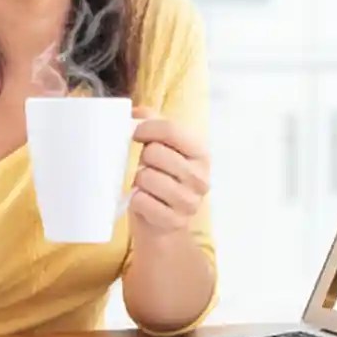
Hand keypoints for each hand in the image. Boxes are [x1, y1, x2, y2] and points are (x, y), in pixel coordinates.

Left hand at [128, 106, 210, 235]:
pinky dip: (136, 201)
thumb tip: (136, 111)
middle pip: (156, 153)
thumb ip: (153, 124)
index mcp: (200, 153)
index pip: (170, 129)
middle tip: (147, 168)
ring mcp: (190, 201)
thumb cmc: (160, 181)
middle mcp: (200, 177)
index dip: (146, 128)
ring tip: (146, 186)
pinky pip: (142, 201)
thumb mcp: (162, 149)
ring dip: (138, 181)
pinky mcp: (175, 221)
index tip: (136, 134)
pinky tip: (144, 202)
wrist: (162, 226)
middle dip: (143, 159)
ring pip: (146, 177)